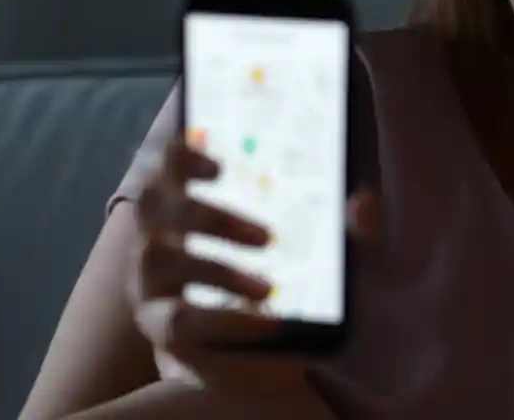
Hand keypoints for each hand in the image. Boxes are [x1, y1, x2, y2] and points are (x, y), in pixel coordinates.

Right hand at [127, 137, 379, 405]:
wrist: (266, 357)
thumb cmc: (289, 286)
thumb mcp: (327, 254)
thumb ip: (350, 229)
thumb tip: (364, 202)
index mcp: (188, 204)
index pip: (167, 163)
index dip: (183, 155)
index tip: (221, 164)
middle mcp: (157, 235)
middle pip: (155, 204)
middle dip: (209, 214)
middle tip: (268, 237)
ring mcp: (149, 282)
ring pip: (161, 258)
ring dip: (218, 269)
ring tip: (267, 289)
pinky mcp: (158, 328)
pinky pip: (180, 320)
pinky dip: (225, 319)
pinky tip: (265, 323)